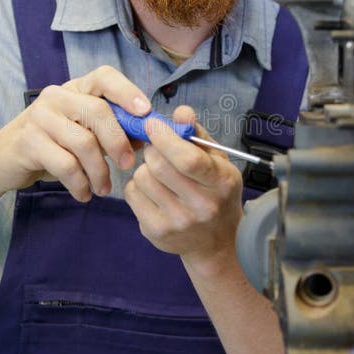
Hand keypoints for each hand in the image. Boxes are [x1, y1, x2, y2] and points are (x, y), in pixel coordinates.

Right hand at [0, 66, 150, 201]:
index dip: (128, 91)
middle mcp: (56, 96)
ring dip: (99, 172)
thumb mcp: (83, 135)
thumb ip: (113, 132)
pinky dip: (80, 184)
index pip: (104, 77)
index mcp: (75, 89)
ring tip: (103, 189)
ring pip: (84, 143)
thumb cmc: (51, 147)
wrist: (0, 162)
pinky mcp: (28, 141)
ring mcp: (40, 117)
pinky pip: (66, 165)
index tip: (146, 112)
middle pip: (99, 112)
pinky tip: (84, 194)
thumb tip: (145, 138)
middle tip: (127, 166)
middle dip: (118, 142)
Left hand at [124, 105, 243, 268]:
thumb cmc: (216, 192)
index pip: (188, 159)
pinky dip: (137, 185)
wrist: (216, 241)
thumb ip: (197, 134)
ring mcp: (177, 222)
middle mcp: (201, 206)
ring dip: (145, 168)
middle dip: (153, 149)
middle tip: (157, 149)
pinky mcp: (156, 232)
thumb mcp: (218, 161)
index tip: (153, 125)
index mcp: (221, 183)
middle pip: (159, 166)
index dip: (165, 137)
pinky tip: (153, 190)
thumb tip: (181, 111)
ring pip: (141, 178)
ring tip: (159, 174)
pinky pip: (132, 194)